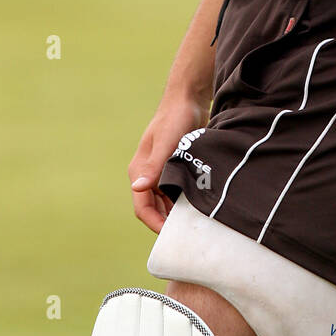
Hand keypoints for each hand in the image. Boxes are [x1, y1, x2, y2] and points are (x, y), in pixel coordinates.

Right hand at [129, 96, 201, 233]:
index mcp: (139, 170)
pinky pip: (175, 191)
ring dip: (175, 213)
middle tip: (186, 235)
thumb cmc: (176, 117)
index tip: (173, 236)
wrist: (188, 98)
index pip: (142, 207)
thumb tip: (137, 188)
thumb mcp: (167, 142)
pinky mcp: (174, 167)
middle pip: (152, 208)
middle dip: (166, 223)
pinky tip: (197, 206)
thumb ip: (155, 166)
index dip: (155, 224)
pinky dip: (183, 201)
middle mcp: (147, 174)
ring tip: (194, 224)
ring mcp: (160, 171)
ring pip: (164, 202)